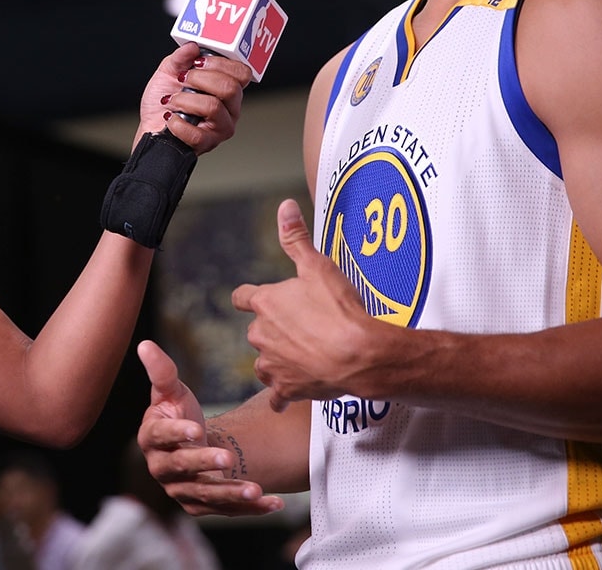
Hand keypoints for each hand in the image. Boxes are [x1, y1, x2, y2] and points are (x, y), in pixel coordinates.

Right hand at [135, 340, 281, 515]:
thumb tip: (145, 344)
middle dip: (204, 463)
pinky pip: (227, 509)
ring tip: (255, 489)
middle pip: (182, 468)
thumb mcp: (171, 390)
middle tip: (227, 457)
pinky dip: (251, 509)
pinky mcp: (202, 506)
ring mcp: (181, 490)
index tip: (196, 428)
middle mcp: (162, 468)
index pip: (160, 437)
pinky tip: (274, 503)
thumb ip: (161, 371)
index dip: (176, 433)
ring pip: (206, 494)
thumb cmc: (178, 413)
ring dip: (231, 493)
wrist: (191, 444)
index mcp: (151, 438)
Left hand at [136, 43, 250, 153]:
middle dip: (201, 79)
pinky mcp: (208, 143)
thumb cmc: (164, 103)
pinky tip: (170, 119)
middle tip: (183, 79)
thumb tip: (192, 46)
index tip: (198, 62)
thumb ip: (180, 58)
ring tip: (172, 101)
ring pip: (213, 107)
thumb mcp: (168, 73)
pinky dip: (177, 123)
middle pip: (231, 88)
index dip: (221, 63)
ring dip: (184, 100)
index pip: (242, 73)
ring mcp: (222, 127)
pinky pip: (197, 133)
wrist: (151, 129)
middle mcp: (230, 108)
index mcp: (226, 88)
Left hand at [232, 200, 381, 410]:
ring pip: (265, 361)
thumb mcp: (318, 265)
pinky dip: (284, 393)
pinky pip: (277, 395)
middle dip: (274, 328)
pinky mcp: (286, 389)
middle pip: (257, 330)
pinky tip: (293, 391)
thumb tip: (284, 207)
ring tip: (303, 354)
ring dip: (278, 358)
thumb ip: (297, 237)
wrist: (359, 355)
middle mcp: (261, 334)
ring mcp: (272, 364)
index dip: (250, 297)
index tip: (255, 299)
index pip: (243, 297)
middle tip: (302, 326)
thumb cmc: (339, 309)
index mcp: (265, 303)